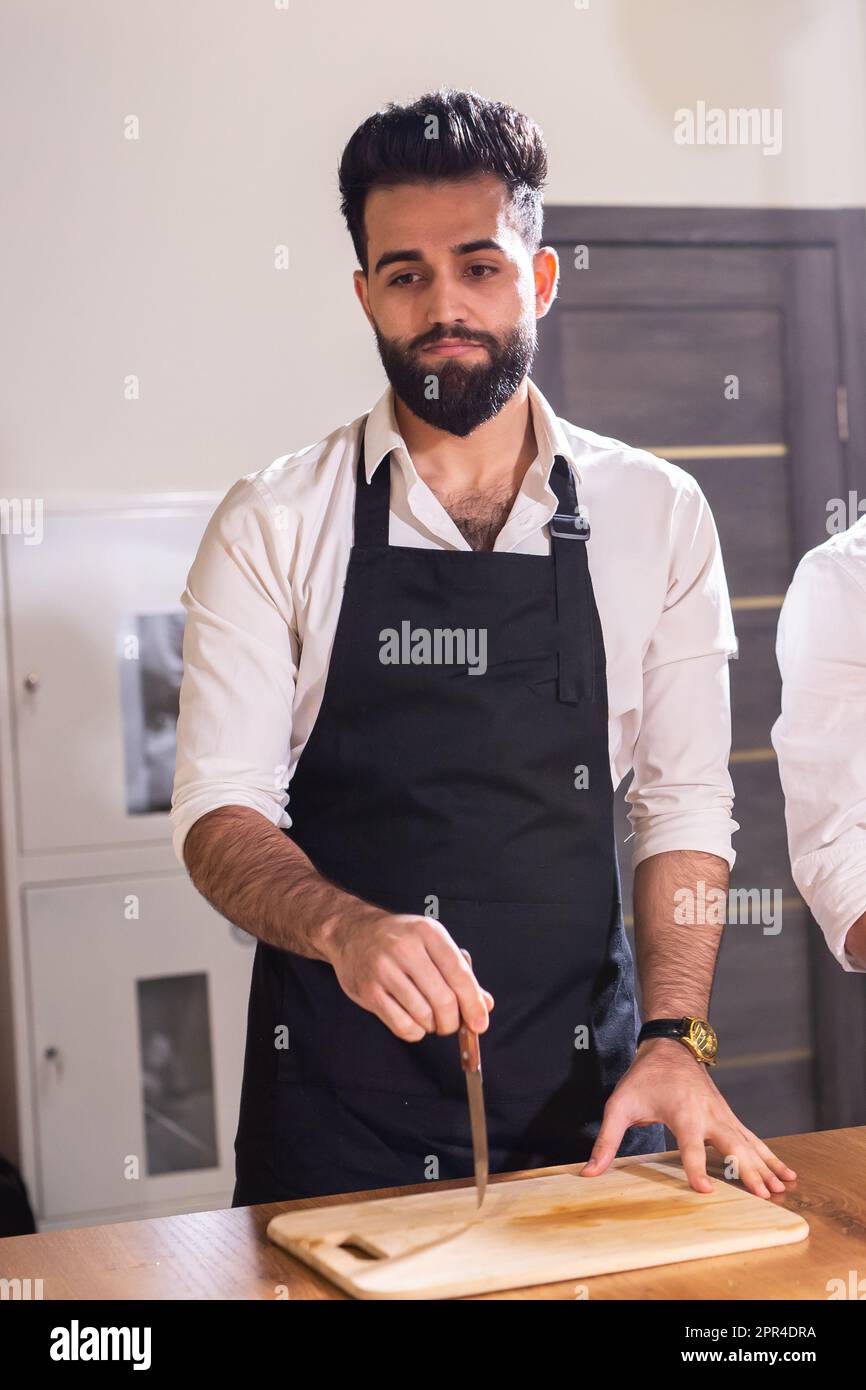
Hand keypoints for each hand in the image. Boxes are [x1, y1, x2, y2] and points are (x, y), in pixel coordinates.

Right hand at [325, 907, 493, 1042]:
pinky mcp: (369, 990)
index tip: (480, 1023)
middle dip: (453, 1021)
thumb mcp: (431, 943)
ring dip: (432, 1026)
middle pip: (444, 1000)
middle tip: (450, 1024)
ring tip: (429, 1019)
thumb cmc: (399, 939)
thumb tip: (485, 1004)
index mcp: (428, 933)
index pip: (460, 975)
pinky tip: (413, 1021)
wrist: (352, 932)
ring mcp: (385, 969)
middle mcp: (406, 948)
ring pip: (424, 1015)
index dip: (474, 1004)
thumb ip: (459, 973)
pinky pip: (402, 1025)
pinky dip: (414, 1031)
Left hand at [580, 1037, 796, 1198]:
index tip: (704, 1191)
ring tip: (783, 1188)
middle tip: (763, 1195)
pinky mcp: (729, 1116)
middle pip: (732, 1146)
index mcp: (683, 1113)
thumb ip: (606, 1140)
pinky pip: (752, 1139)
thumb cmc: (644, 1076)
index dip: (696, 1169)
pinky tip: (785, 1173)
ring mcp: (723, 1114)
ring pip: (749, 1143)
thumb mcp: (619, 1105)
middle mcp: (709, 1114)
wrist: (670, 1045)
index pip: (691, 1147)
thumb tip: (589, 1173)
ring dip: (766, 1165)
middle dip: (748, 1170)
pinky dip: (769, 1155)